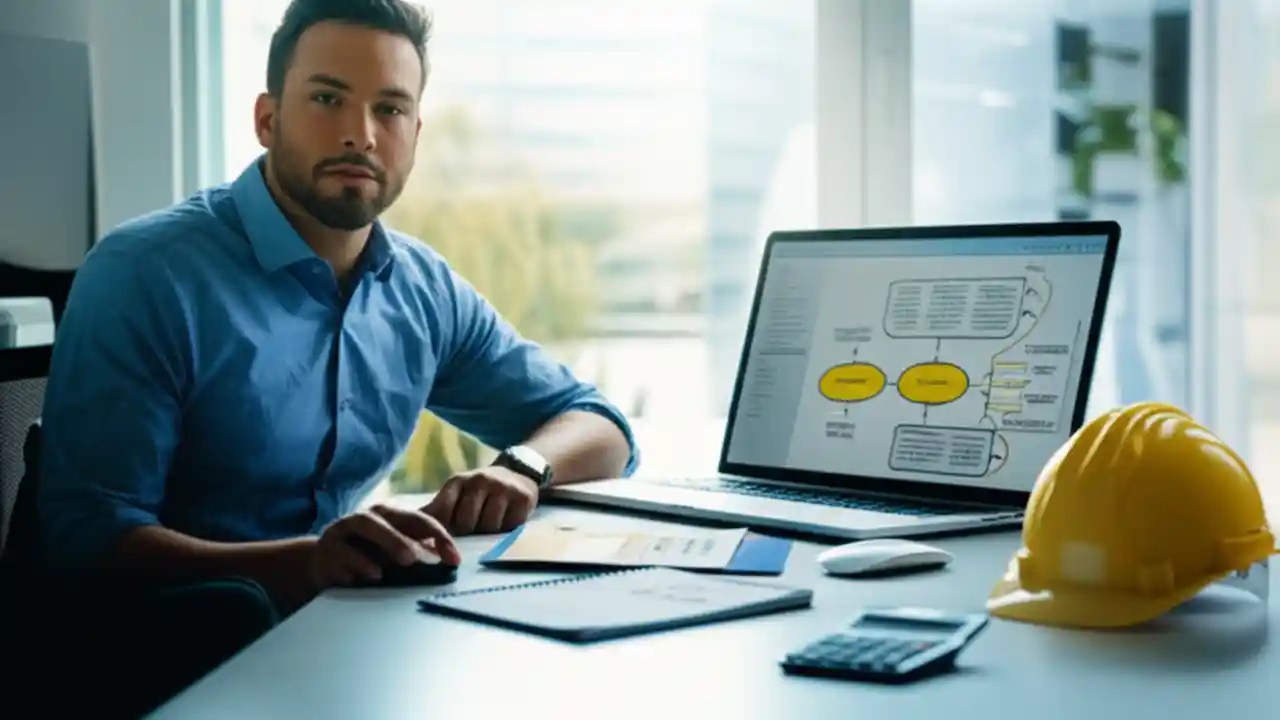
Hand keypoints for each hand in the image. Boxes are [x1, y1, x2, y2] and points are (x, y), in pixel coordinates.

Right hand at [309, 504, 462, 588]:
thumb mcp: (394, 552)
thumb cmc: (367, 555)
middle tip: (414, 558)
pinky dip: (350, 565)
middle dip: (400, 538)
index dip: (439, 537)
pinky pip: (338, 553)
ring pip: (362, 527)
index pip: (419, 520)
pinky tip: (360, 579)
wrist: (323, 561)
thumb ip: (419, 551)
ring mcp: (343, 531)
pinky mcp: (325, 549)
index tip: (455, 559)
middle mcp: (367, 518)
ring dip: (375, 546)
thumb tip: (450, 560)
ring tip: (382, 572)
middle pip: (386, 519)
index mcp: (389, 516)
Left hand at [424, 466, 537, 534]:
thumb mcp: (458, 493)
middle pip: (466, 523)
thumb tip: (410, 526)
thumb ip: (438, 509)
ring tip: (492, 522)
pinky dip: (508, 528)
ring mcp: (502, 487)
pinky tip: (508, 519)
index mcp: (458, 481)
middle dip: (470, 531)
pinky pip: (510, 526)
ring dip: (490, 531)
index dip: (443, 529)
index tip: (446, 536)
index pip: (442, 511)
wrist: (517, 472)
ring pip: (489, 526)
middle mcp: (479, 480)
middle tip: (475, 527)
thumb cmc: (481, 491)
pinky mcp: (522, 497)